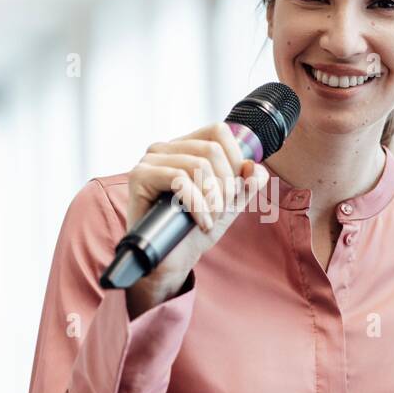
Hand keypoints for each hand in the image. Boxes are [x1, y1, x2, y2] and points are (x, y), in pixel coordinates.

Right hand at [124, 122, 269, 316]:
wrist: (170, 261)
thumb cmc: (194, 229)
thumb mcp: (229, 204)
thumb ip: (247, 184)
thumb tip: (254, 167)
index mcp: (185, 147)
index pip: (218, 131)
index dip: (235, 159)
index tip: (234, 190)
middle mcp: (165, 148)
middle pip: (211, 150)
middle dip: (225, 185)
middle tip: (220, 211)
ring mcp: (150, 161)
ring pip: (197, 165)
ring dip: (212, 199)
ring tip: (209, 219)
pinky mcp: (139, 176)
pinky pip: (179, 180)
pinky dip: (197, 204)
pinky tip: (200, 222)